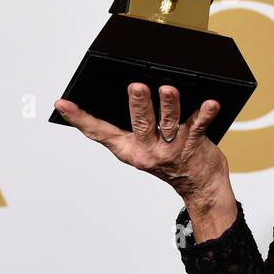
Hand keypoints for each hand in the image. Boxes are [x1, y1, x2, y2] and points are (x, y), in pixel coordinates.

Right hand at [53, 83, 227, 202]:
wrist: (200, 186)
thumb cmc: (172, 161)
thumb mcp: (144, 148)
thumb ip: (137, 126)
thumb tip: (129, 93)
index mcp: (129, 149)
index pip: (99, 132)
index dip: (80, 118)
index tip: (63, 104)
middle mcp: (148, 150)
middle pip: (140, 123)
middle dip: (138, 104)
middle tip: (135, 86)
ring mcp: (171, 149)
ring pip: (169, 123)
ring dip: (170, 105)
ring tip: (168, 90)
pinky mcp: (194, 145)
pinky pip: (199, 126)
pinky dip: (205, 114)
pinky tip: (210, 104)